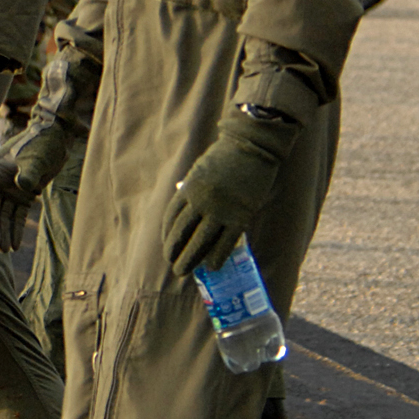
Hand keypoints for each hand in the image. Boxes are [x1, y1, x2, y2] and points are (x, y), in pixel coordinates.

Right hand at [0, 126, 70, 251]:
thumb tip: (23, 186)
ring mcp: (10, 190)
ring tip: (6, 251)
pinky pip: (17, 216)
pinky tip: (16, 245)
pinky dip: (16, 229)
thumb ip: (30, 171)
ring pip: (2, 215)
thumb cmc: (42, 142)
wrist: (58, 139)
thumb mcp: (36, 155)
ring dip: (3, 232)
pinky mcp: (24, 197)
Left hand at [163, 112, 298, 275]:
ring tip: (185, 270)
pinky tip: (211, 267)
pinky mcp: (240, 216)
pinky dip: (217, 256)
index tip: (167, 247)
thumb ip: (192, 190)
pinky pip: (226, 242)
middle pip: (182, 232)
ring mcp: (220, 210)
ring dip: (191, 258)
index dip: (168, 235)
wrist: (251, 148)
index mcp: (188, 189)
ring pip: (201, 241)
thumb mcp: (199, 171)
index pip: (171, 218)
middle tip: (173, 265)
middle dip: (175, 251)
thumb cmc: (225, 157)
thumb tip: (185, 207)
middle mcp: (200, 201)